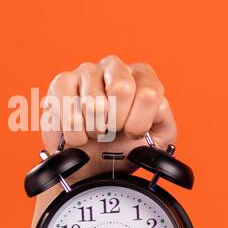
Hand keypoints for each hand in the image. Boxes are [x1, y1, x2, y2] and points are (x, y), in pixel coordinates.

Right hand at [40, 54, 176, 184]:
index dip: (139, 121)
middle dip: (117, 121)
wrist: (94, 161)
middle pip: (122, 88)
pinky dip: (74, 131)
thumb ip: (165, 123)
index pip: (149, 93)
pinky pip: (67, 108)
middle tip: (113, 131)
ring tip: (96, 131)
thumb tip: (157, 111)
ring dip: (95, 129)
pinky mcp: (61, 82)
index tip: (132, 132)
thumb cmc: (126, 145)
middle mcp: (116, 66)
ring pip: (93, 102)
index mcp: (144, 76)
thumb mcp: (157, 138)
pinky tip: (79, 133)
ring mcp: (87, 71)